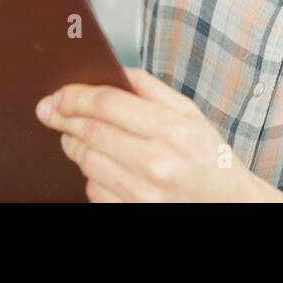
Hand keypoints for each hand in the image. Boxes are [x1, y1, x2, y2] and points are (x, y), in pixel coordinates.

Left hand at [35, 67, 282, 201]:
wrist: (230, 205)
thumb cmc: (210, 159)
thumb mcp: (189, 113)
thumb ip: (150, 88)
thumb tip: (113, 69)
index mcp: (172, 129)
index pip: (106, 104)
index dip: (74, 95)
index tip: (59, 94)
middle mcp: (157, 163)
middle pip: (90, 132)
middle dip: (64, 118)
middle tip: (52, 111)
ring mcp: (143, 194)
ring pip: (87, 162)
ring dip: (74, 145)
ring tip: (76, 136)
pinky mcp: (132, 213)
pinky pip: (94, 190)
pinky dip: (92, 175)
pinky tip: (103, 166)